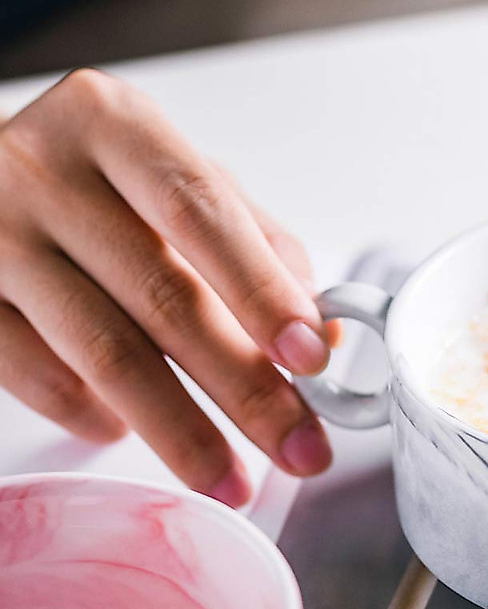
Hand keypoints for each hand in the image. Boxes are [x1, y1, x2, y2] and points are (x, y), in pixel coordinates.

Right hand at [0, 68, 332, 505]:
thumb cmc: (99, 185)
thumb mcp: (180, 183)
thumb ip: (259, 247)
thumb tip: (323, 335)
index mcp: (114, 127)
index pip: (201, 213)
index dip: (261, 292)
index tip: (310, 359)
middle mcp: (43, 172)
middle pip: (164, 297)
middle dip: (246, 389)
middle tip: (300, 449)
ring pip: (104, 354)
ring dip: (181, 432)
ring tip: (232, 481)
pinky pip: (42, 380)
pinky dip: (97, 417)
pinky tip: (127, 430)